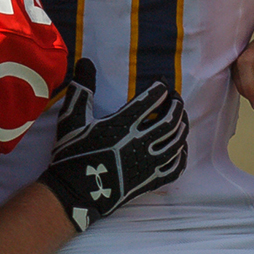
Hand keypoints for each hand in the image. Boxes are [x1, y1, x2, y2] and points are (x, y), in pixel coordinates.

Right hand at [38, 59, 188, 231]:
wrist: (74, 192)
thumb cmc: (71, 154)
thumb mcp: (71, 119)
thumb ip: (81, 90)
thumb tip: (85, 61)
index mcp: (122, 124)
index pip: (151, 100)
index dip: (160, 88)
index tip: (162, 84)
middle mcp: (140, 142)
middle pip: (170, 119)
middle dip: (176, 105)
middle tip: (175, 98)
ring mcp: (148, 163)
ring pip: (176, 141)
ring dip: (182, 126)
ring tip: (180, 118)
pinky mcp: (150, 180)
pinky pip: (175, 166)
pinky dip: (181, 154)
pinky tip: (180, 147)